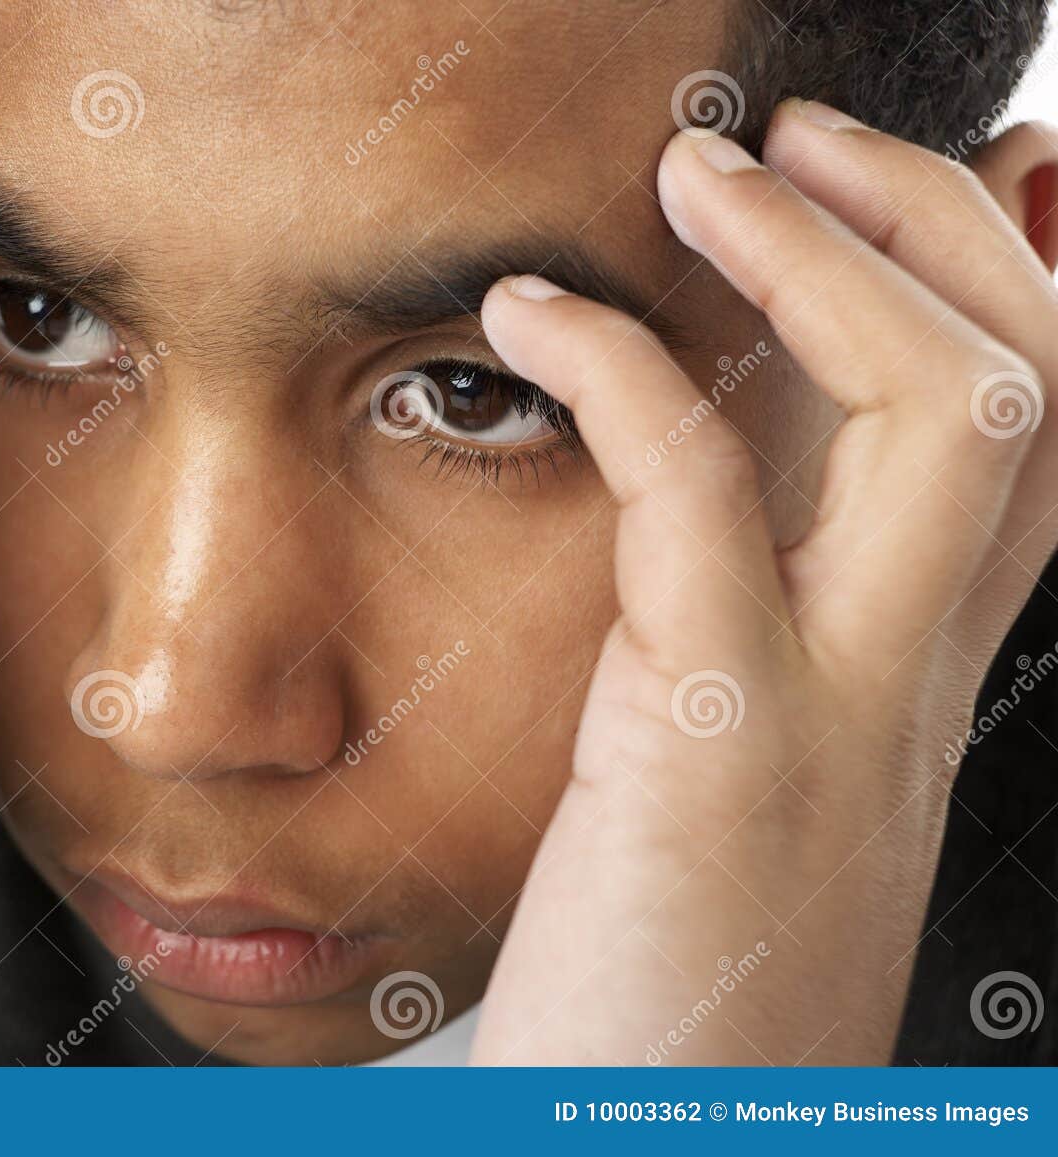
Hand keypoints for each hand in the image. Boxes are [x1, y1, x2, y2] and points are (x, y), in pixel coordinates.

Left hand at [472, 101, 1057, 1063]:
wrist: (649, 1147)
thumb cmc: (658, 988)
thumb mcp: (732, 798)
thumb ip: (737, 659)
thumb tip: (690, 535)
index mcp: (909, 694)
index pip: (1035, 454)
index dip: (1006, 291)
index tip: (901, 190)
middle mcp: (912, 691)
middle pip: (1038, 394)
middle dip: (940, 226)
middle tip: (798, 143)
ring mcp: (841, 716)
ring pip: (949, 416)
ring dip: (829, 255)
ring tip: (703, 175)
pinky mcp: (719, 748)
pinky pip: (705, 502)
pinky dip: (624, 373)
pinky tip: (534, 318)